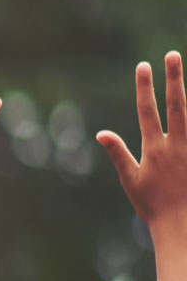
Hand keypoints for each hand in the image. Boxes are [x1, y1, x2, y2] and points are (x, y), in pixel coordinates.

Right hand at [100, 51, 186, 241]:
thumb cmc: (155, 206)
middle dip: (173, 78)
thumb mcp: (132, 181)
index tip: (143, 66)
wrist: (183, 224)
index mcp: (154, 149)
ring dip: (186, 91)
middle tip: (171, 55)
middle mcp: (176, 145)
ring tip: (184, 70)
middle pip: (177, 104)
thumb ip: (119, 153)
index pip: (148, 111)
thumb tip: (102, 134)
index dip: (145, 87)